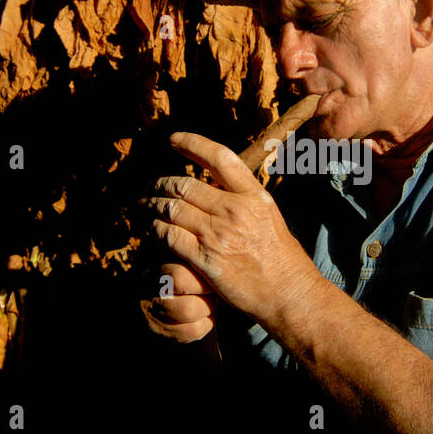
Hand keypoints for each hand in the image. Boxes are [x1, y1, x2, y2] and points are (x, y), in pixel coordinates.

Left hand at [141, 131, 325, 328]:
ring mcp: (218, 234)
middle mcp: (234, 209)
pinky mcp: (205, 259)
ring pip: (171, 208)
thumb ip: (242, 199)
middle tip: (150, 185)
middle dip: (160, 183)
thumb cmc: (282, 258)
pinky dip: (155, 229)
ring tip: (143, 205)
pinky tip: (151, 229)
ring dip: (151, 205)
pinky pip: (169, 236)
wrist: (289, 293)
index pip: (219, 157)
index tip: (174, 140)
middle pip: (185, 185)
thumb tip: (214, 186)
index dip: (192, 143)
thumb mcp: (268, 216)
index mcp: (253, 195)